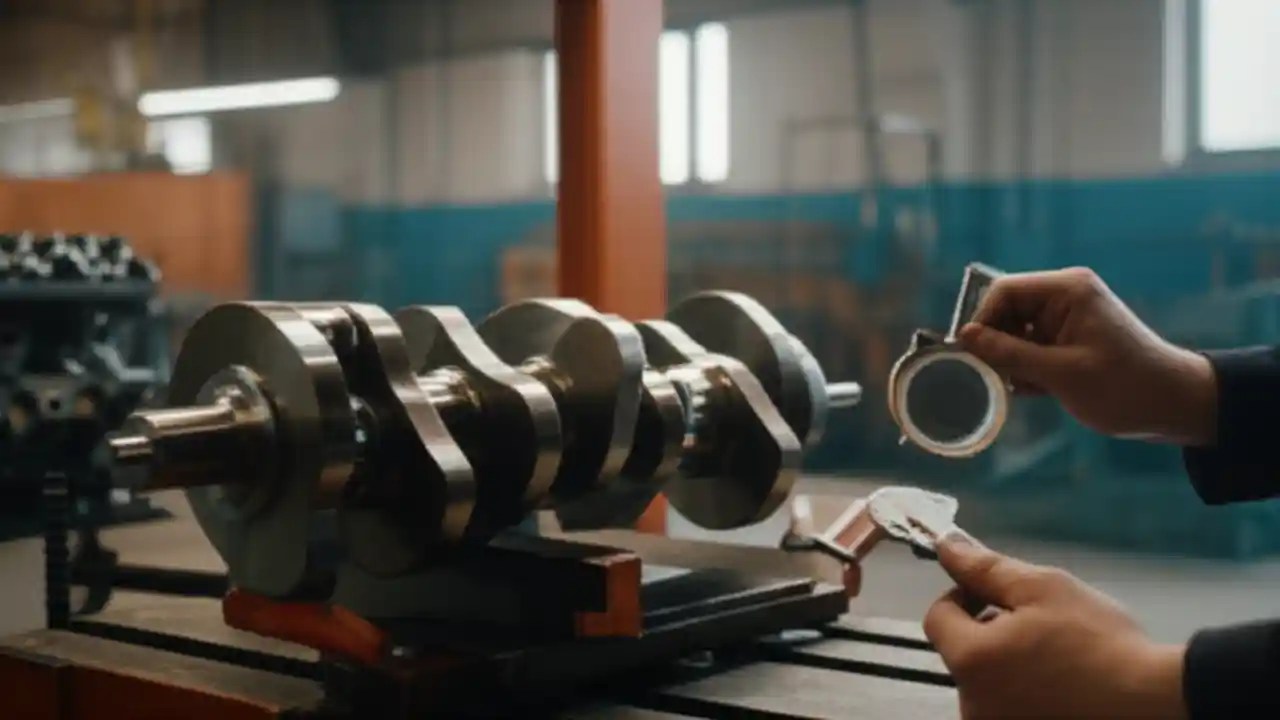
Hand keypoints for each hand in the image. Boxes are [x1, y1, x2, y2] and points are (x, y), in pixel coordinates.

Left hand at [924, 534, 1186, 719]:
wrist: (1155, 704)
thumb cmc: (1099, 642)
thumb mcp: (1044, 589)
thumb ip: (986, 568)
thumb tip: (944, 545)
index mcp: (970, 660)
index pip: (937, 618)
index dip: (962, 596)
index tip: (996, 593)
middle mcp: (972, 704)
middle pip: (963, 653)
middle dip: (990, 632)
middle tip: (1038, 624)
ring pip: (988, 683)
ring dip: (1009, 664)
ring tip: (1057, 657)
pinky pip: (1010, 707)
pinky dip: (1026, 693)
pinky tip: (1064, 686)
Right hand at [958, 267, 1216, 444]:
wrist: (1175, 406)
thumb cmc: (1123, 387)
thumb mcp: (1060, 373)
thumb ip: (1009, 354)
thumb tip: (964, 337)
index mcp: (1068, 290)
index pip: (1004, 291)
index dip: (982, 321)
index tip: (971, 356)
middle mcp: (1066, 296)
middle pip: (1007, 310)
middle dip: (996, 344)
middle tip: (994, 377)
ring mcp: (1068, 318)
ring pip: (1016, 332)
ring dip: (1011, 360)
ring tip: (1022, 388)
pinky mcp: (1070, 339)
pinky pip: (1032, 346)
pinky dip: (1027, 368)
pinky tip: (1035, 391)